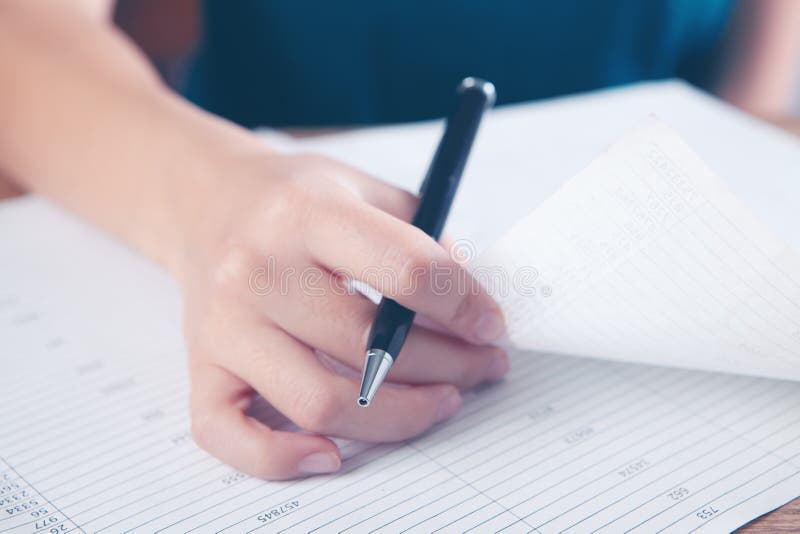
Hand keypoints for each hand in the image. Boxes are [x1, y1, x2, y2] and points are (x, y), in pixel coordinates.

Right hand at [179, 152, 507, 479]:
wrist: (206, 201)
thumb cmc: (291, 200)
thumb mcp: (363, 185)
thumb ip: (422, 235)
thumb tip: (471, 303)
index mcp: (305, 213)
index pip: (406, 271)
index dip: (465, 307)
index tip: (491, 325)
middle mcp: (256, 270)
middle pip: (371, 347)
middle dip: (450, 366)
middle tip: (482, 366)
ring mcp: (224, 325)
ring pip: (320, 402)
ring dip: (398, 416)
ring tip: (440, 401)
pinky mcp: (202, 367)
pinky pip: (231, 436)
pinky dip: (282, 460)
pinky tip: (331, 455)